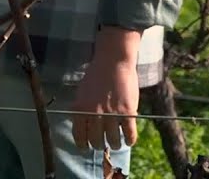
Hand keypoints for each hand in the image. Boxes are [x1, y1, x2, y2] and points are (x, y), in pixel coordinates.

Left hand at [71, 31, 140, 151]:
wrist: (113, 62)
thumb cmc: (96, 75)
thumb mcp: (82, 92)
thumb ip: (81, 109)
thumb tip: (81, 126)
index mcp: (81, 108)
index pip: (79, 135)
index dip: (83, 144)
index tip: (86, 147)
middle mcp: (94, 113)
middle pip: (96, 140)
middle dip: (99, 145)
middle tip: (103, 144)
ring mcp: (112, 113)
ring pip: (113, 139)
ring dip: (115, 144)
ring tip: (116, 144)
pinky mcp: (128, 112)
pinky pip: (129, 134)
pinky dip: (129, 140)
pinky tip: (128, 141)